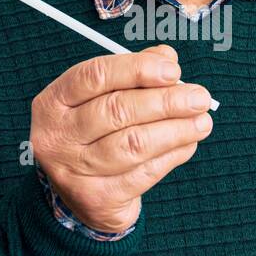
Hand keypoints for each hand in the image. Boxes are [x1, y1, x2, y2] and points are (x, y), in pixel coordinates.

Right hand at [30, 44, 213, 232]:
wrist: (77, 196)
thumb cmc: (93, 135)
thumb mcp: (100, 100)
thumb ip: (133, 73)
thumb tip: (167, 58)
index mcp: (54, 102)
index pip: (95, 76)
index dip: (137, 69)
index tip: (173, 70)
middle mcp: (58, 136)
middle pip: (117, 111)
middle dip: (165, 102)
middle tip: (199, 98)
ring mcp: (74, 171)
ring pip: (133, 144)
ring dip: (175, 130)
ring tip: (202, 122)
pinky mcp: (97, 198)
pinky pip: (143, 174)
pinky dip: (172, 156)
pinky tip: (188, 144)